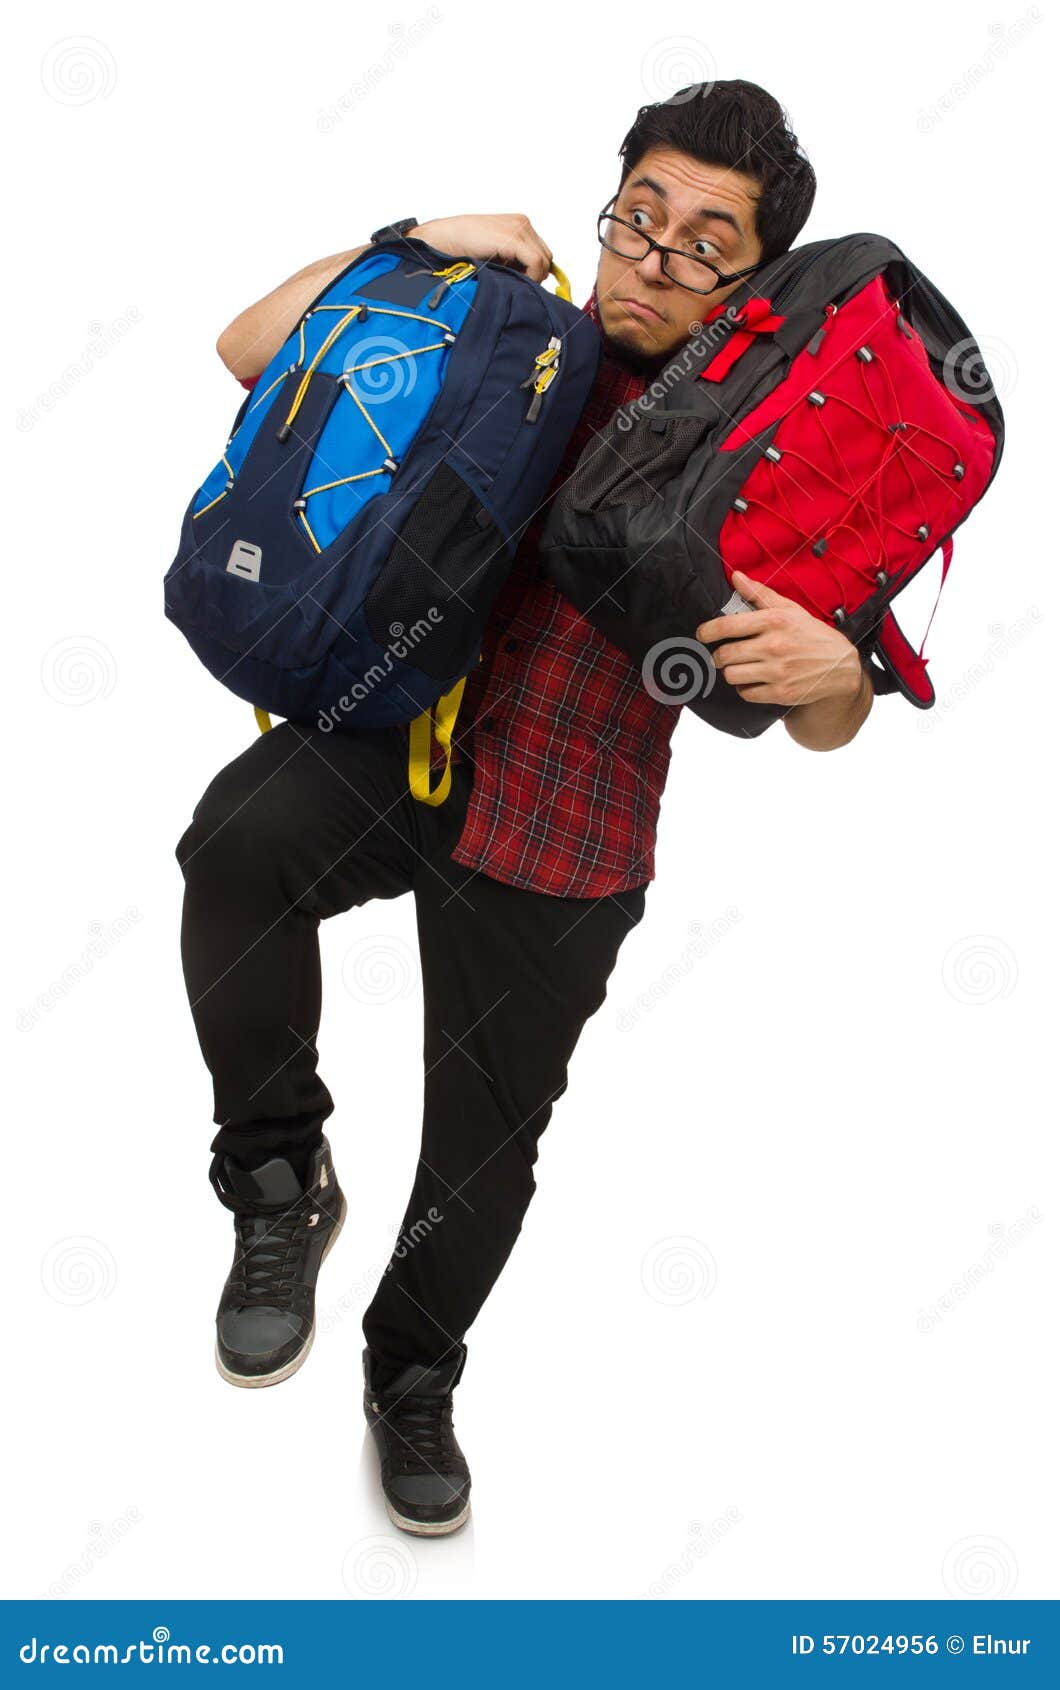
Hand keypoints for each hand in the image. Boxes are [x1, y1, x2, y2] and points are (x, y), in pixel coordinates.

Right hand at [410, 214, 552, 282]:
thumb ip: (513, 261)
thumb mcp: (495, 254)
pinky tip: (512, 279)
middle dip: (535, 274)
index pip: (542, 252)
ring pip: (543, 261)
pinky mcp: (514, 238)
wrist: (442, 240)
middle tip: (515, 282)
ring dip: (531, 276)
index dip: (535, 271)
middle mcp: (522, 223)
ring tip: (510, 280)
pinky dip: (530, 276)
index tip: (520, 282)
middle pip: (546, 257)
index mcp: (518, 225)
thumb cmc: (462, 249)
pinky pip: (536, 263)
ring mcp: (519, 228)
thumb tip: (531, 281)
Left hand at [695, 571, 863, 707]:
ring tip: (740, 668)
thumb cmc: (812, 635)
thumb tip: (736, 576)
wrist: (841, 666)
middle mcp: (774, 646)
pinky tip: (754, 681)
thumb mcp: (790, 610)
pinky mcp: (781, 692)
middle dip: (718, 656)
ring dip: (731, 673)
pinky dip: (745, 689)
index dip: (706, 632)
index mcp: (774, 621)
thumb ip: (760, 594)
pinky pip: (746, 693)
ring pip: (731, 675)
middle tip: (722, 656)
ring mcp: (777, 671)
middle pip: (724, 655)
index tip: (701, 635)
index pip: (727, 626)